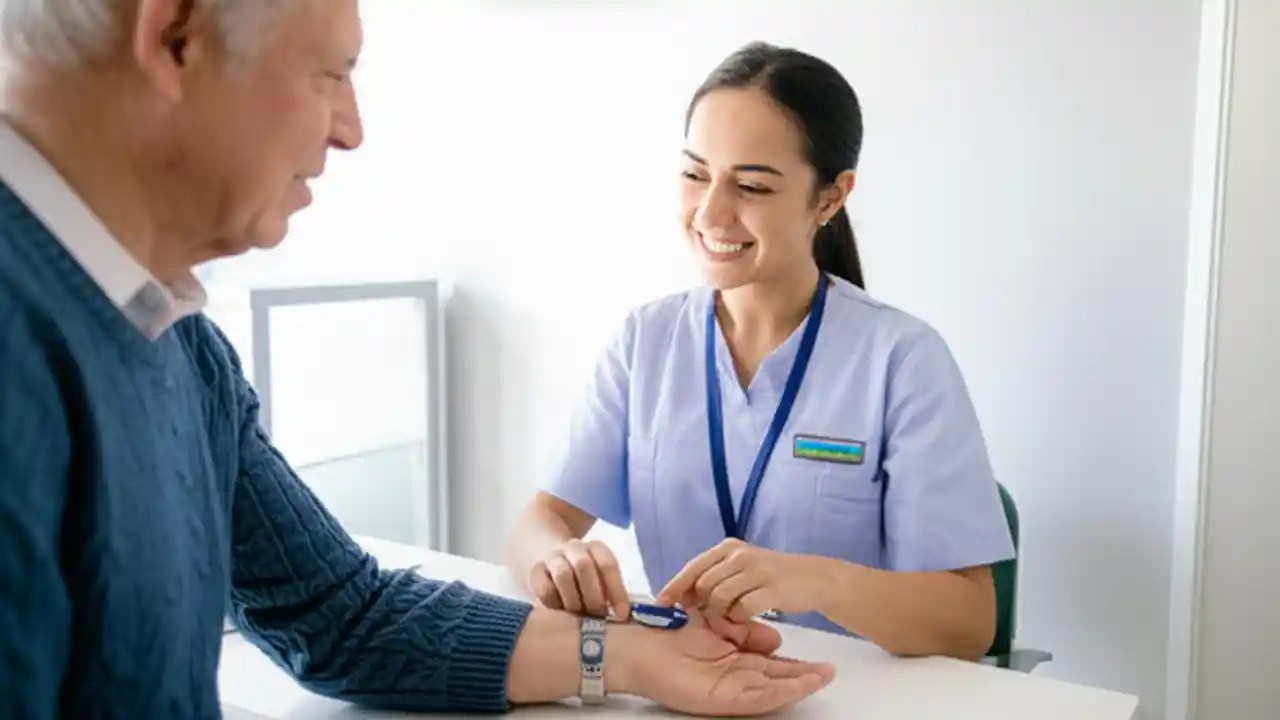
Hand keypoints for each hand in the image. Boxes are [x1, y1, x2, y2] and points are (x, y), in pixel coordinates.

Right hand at [529, 538, 629, 618]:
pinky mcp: (535, 571)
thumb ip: (611, 594)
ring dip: (574, 600)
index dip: (616, 591)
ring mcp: (552, 557)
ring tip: (579, 618)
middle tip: (598, 616)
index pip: (607, 564)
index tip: (621, 614)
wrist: (550, 561)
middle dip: (593, 595)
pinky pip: (544, 588)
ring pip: (563, 575)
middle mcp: (574, 548)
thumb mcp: (601, 580)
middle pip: (584, 566)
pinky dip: (555, 604)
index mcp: (596, 547)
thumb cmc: (585, 580)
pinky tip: (561, 614)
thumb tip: (622, 616)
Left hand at [615, 610, 834, 715]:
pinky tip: (799, 687)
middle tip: (831, 672)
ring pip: (771, 690)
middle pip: (776, 679)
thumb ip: (744, 629)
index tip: (820, 660)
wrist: (636, 644)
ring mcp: (728, 689)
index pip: (770, 663)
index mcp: (731, 659)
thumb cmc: (668, 631)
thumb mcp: (714, 621)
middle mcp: (732, 676)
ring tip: (824, 679)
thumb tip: (773, 640)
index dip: (796, 663)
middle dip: (805, 677)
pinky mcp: (720, 699)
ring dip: (799, 685)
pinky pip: (756, 697)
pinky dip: (780, 692)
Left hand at [656, 539, 836, 622]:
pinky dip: (739, 619)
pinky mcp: (771, 589)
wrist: (814, 578)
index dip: (675, 586)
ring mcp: (756, 571)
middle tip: (709, 617)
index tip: (661, 604)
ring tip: (732, 617)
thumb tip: (682, 596)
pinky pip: (741, 610)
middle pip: (703, 586)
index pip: (693, 567)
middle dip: (701, 605)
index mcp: (729, 548)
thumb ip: (716, 576)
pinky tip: (746, 619)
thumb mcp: (743, 567)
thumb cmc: (772, 576)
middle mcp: (739, 555)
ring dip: (720, 614)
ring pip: (719, 599)